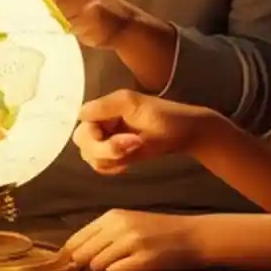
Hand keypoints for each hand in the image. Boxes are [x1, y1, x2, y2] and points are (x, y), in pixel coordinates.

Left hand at [16, 0, 137, 48]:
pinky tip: (83, 25)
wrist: (122, 23)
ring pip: (61, 8)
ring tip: (77, 18)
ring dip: (64, 17)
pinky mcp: (94, 13)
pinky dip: (73, 27)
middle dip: (54, 2)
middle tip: (67, 8)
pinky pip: (72, 22)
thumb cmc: (92, 4)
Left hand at [64, 209, 201, 270]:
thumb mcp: (127, 221)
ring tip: (121, 263)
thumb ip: (102, 232)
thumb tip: (73, 253)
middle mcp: (120, 226)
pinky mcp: (144, 260)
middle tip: (100, 264)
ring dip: (104, 269)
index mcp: (113, 216)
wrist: (191, 235)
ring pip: (97, 265)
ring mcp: (132, 243)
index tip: (73, 262)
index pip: (76, 239)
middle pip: (82, 254)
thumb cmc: (157, 230)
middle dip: (86, 263)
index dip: (70, 254)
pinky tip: (131, 266)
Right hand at [73, 90, 214, 173]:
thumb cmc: (168, 119)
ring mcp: (107, 135)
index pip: (83, 118)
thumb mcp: (137, 107)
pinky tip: (126, 164)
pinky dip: (108, 166)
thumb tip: (81, 116)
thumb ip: (107, 107)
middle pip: (82, 139)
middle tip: (131, 150)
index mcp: (109, 104)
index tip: (125, 141)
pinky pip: (97, 162)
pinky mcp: (113, 150)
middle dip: (102, 150)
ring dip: (107, 159)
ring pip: (88, 153)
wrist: (188, 133)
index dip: (96, 134)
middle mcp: (104, 119)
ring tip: (130, 157)